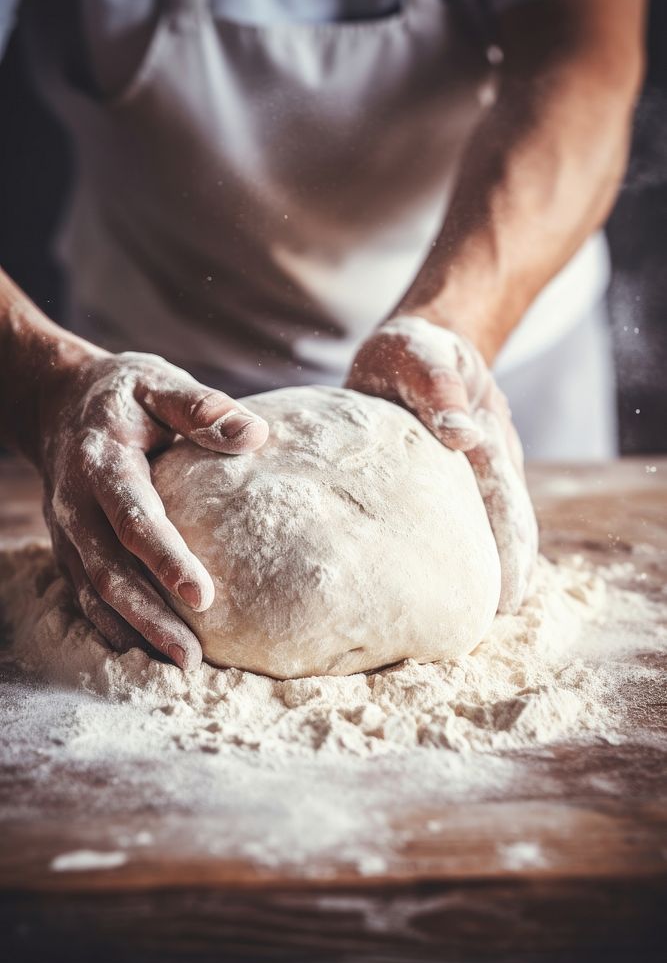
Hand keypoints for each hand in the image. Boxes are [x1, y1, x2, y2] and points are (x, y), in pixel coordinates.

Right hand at [39, 350, 268, 668]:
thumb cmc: (124, 393)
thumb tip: (256, 436)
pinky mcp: (69, 547)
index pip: (134, 518)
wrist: (57, 400)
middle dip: (150, 617)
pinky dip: (114, 626)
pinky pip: (86, 594)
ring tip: (183, 663)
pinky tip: (147, 652)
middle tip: (193, 656)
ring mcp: (67, 531)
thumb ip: (202, 408)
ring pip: (96, 592)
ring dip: (136, 631)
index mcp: (102, 462)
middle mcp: (76, 503)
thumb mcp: (158, 382)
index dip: (166, 559)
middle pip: (109, 571)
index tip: (205, 596)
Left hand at [346, 316, 537, 612]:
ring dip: (488, 563)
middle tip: (500, 615)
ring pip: (485, 522)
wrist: (415, 347)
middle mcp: (485, 457)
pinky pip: (456, 517)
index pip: (501, 496)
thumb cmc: (415, 352)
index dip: (508, 544)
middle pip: (504, 518)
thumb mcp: (424, 355)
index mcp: (483, 434)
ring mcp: (470, 469)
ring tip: (480, 614)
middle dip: (507, 566)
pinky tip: (447, 582)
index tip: (509, 587)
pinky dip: (458, 548)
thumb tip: (462, 437)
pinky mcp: (446, 477)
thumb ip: (439, 388)